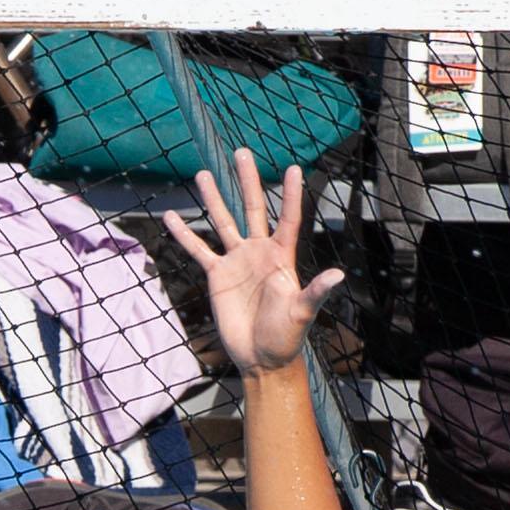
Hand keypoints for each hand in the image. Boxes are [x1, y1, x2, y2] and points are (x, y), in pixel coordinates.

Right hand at [159, 150, 337, 377]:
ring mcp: (237, 262)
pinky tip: (172, 217)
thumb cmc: (287, 336)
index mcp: (282, 257)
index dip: (290, 195)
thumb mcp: (303, 313)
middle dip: (247, 180)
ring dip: (213, 198)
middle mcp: (259, 252)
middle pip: (252, 208)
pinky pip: (198, 250)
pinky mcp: (217, 276)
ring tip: (203, 174)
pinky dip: (185, 235)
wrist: (261, 357)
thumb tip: (338, 275)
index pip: (287, 218)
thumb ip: (316, 291)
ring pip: (223, 222)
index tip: (293, 168)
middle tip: (241, 153)